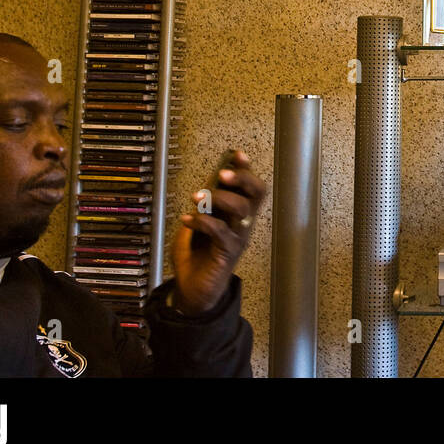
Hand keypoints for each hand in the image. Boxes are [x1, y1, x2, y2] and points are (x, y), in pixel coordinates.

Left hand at [171, 150, 265, 314]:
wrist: (192, 288)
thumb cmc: (197, 253)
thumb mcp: (199, 220)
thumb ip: (205, 203)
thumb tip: (207, 181)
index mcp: (238, 212)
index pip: (251, 185)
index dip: (246, 169)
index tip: (237, 154)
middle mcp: (243, 222)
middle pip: (256, 193)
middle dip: (241, 178)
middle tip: (223, 175)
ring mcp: (238, 237)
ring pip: (242, 209)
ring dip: (218, 198)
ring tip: (196, 197)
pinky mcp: (228, 252)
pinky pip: (221, 232)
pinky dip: (202, 221)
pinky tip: (188, 220)